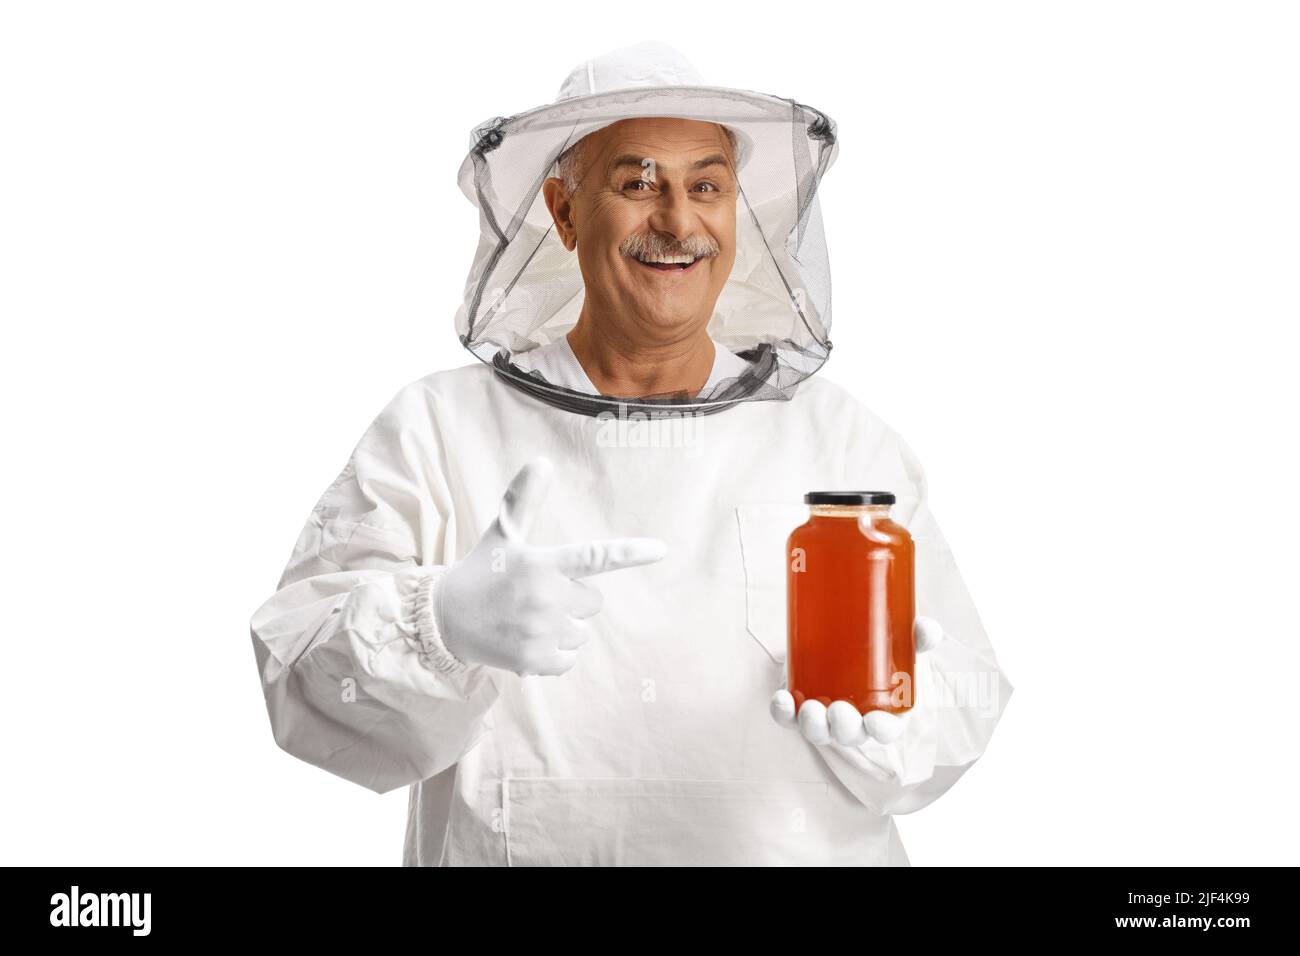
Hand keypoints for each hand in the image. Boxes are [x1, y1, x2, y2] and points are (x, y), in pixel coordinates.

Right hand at [435, 456, 667, 675]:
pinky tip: (528, 641)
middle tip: (538, 596)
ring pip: (582, 632)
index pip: (594, 556)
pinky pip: (568, 659)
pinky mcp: (533, 660)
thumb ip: (525, 500)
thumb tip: (542, 461)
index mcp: (542, 563)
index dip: (630, 553)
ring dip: (564, 628)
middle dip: (573, 599)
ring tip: (529, 619)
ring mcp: (539, 631)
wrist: (443, 619)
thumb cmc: (482, 572)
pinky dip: (554, 654)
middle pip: (593, 601)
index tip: (661, 550)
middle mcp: (544, 597)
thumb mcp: (502, 534)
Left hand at [769, 616, 945, 745]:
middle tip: (838, 710)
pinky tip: (781, 699)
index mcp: (883, 712)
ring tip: (809, 708)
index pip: (886, 731)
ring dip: (812, 725)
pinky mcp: (796, 707)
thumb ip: (917, 636)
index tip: (876, 722)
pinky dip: (783, 712)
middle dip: (843, 728)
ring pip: (817, 731)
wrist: (837, 638)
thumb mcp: (900, 643)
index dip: (882, 731)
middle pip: (849, 735)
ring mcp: (823, 717)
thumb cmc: (877, 650)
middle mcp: (853, 720)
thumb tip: (929, 630)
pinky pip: (787, 718)